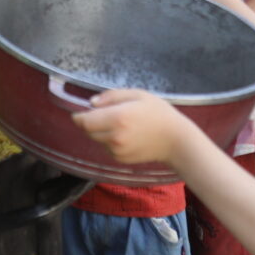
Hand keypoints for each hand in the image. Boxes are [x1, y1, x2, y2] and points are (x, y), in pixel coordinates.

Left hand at [71, 88, 196, 165]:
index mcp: (117, 118)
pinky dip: (110, 141)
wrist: (176, 140)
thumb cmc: (159, 113)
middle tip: (104, 114)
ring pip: (97, 140)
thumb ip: (112, 96)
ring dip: (100, 132)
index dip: (78, 116)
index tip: (78, 112)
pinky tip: (126, 135)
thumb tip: (92, 103)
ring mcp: (117, 151)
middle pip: (88, 131)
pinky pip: (107, 148)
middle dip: (90, 122)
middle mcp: (114, 137)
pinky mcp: (120, 159)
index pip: (84, 121)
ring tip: (120, 124)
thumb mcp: (137, 95)